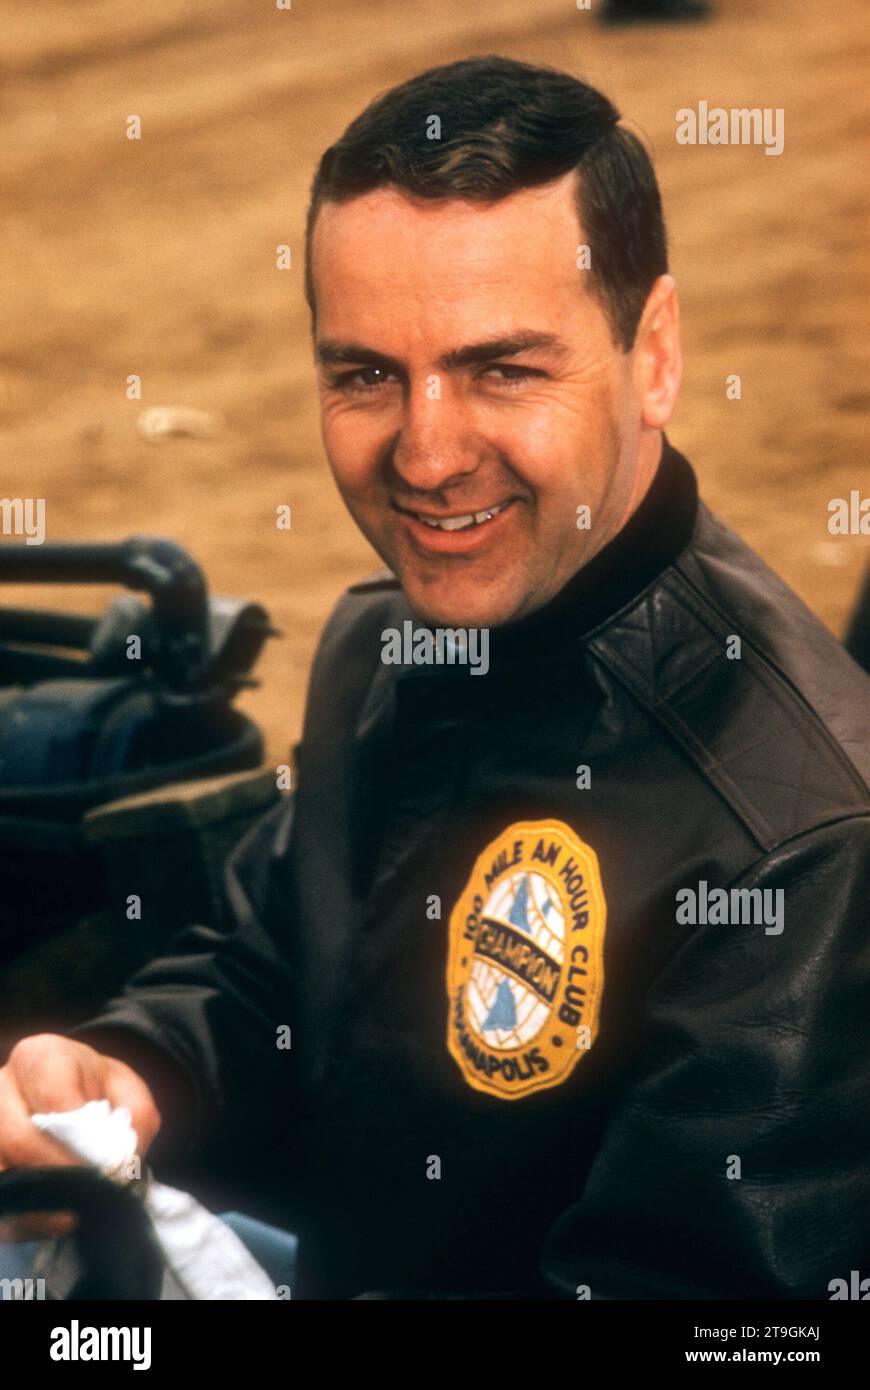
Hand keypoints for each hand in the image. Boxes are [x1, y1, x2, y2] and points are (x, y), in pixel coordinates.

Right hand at [0, 1033, 159, 1241]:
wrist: (73, 1091)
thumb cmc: (97, 1091)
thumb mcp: (127, 1091)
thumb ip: (135, 1117)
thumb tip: (120, 1159)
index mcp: (41, 1058)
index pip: (53, 1098)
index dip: (78, 1138)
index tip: (101, 1166)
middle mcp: (1, 1086)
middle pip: (14, 1138)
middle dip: (55, 1174)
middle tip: (86, 1197)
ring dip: (33, 1203)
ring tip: (68, 1217)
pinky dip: (16, 1218)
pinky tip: (46, 1222)